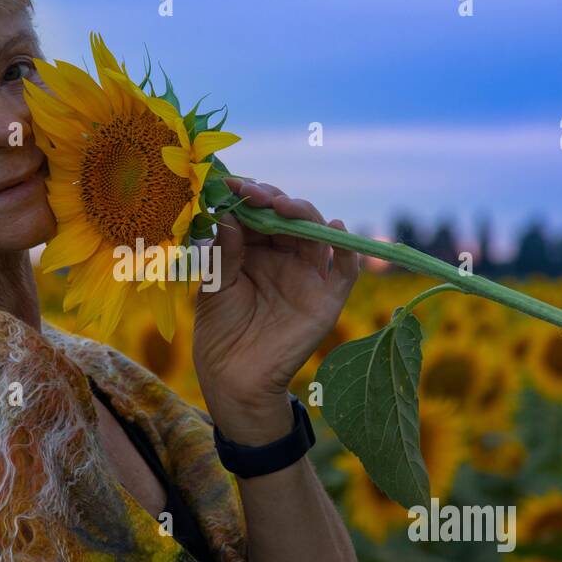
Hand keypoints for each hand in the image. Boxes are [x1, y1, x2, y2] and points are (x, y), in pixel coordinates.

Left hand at [193, 177, 359, 444]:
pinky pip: (345, 270)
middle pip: (289, 216)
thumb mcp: (215, 286)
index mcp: (255, 250)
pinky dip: (346, 249)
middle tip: (254, 194)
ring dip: (303, 213)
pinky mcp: (327, 298)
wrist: (233, 377)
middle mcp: (285, 257)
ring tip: (282, 206)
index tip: (229, 184)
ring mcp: (308, 275)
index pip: (259, 212)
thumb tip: (230, 216)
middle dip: (274, 199)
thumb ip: (226, 252)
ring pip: (316, 233)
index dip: (248, 196)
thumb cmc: (220, 330)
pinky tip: (335, 229)